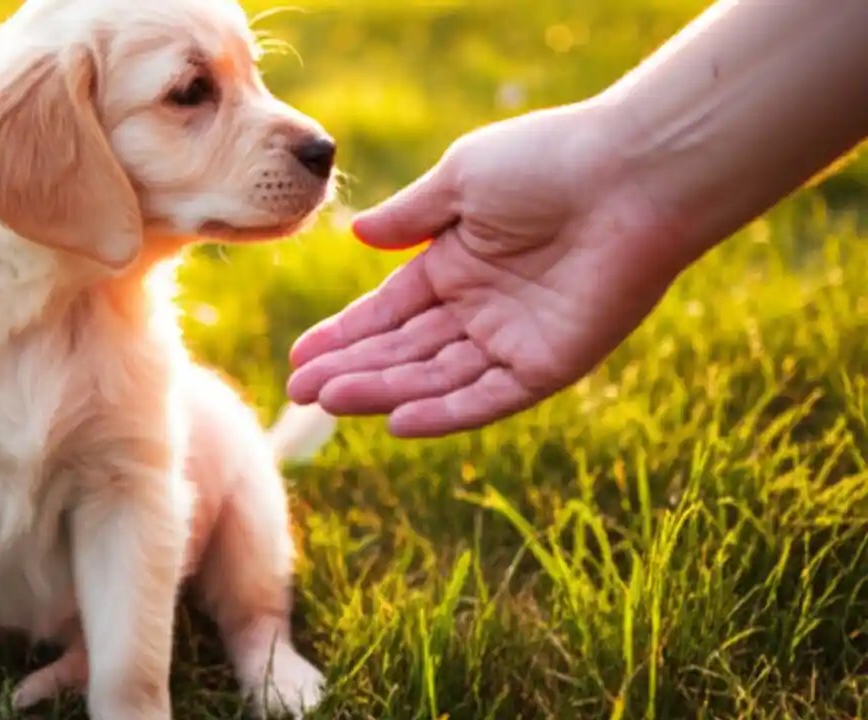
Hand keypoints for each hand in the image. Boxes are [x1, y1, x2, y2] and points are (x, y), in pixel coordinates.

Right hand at [287, 102, 684, 437]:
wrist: (632, 175)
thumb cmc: (547, 162)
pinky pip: (488, 397)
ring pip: (435, 376)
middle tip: (300, 392)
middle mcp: (478, 308)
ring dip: (383, 391)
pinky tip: (398, 423)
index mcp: (455, 264)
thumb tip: (357, 234)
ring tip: (330, 400)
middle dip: (351, 369)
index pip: (387, 312)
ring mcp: (512, 340)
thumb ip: (410, 217)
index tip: (300, 356)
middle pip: (403, 351)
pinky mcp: (548, 365)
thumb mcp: (461, 180)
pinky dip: (446, 413)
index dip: (343, 335)